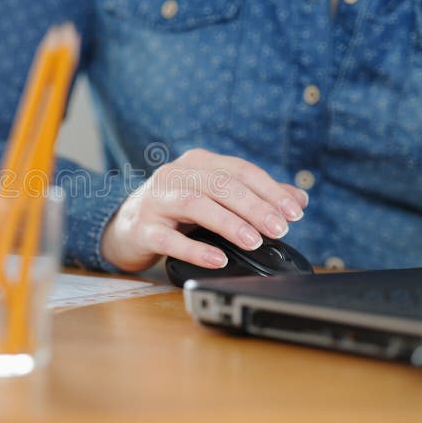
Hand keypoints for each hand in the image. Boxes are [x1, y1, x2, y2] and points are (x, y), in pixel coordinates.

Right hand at [100, 148, 308, 271]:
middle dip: (254, 207)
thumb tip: (298, 199)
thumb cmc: (174, 213)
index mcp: (196, 164)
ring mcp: (156, 201)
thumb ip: (254, 197)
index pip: (239, 171)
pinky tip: (217, 259)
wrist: (123, 227)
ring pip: (195, 204)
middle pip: (220, 185)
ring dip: (229, 223)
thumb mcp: (214, 199)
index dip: (269, 190)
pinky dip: (195, 249)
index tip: (294, 212)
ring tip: (254, 241)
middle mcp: (175, 175)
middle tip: (280, 229)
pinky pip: (169, 238)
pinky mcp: (143, 228)